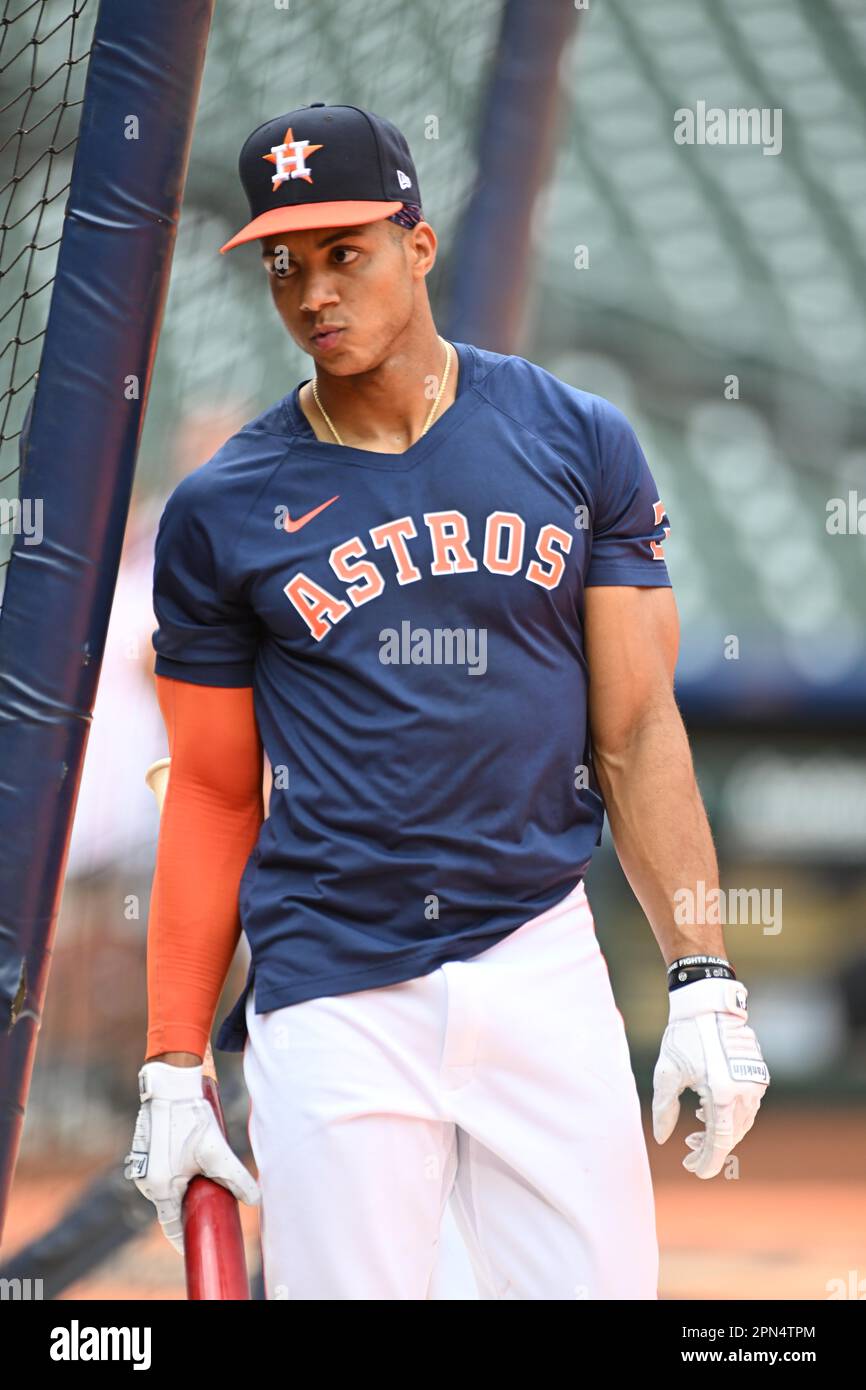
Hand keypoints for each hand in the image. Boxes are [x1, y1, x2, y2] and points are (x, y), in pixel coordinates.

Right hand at [122, 1061, 260, 1254]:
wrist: (170, 1086)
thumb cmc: (190, 1119)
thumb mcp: (217, 1152)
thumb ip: (236, 1179)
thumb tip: (255, 1200)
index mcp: (161, 1187)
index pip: (172, 1225)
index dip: (185, 1239)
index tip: (196, 1247)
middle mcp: (147, 1181)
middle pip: (170, 1205)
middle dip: (189, 1209)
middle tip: (211, 1210)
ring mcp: (142, 1165)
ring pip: (167, 1187)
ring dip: (184, 1188)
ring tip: (205, 1182)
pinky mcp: (145, 1151)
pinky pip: (162, 1171)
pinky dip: (176, 1174)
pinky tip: (192, 1163)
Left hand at [652, 977, 769, 1178]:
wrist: (707, 1005)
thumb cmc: (684, 1037)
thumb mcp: (667, 1074)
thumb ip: (664, 1109)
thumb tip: (663, 1138)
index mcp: (723, 1094)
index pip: (720, 1141)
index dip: (708, 1161)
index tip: (696, 1171)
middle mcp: (745, 1091)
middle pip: (732, 1134)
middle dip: (711, 1147)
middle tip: (688, 1151)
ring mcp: (755, 1081)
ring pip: (742, 1120)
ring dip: (721, 1131)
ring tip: (695, 1133)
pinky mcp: (757, 1072)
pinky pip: (747, 1104)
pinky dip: (730, 1114)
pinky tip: (708, 1112)